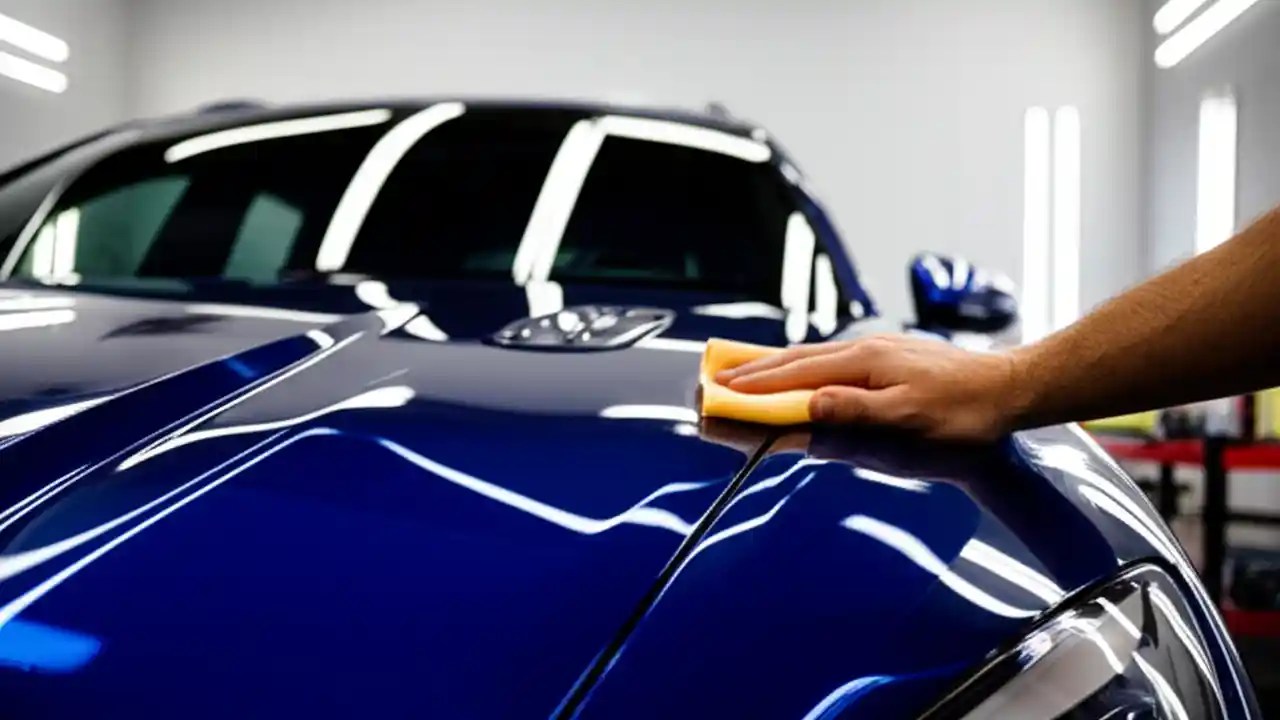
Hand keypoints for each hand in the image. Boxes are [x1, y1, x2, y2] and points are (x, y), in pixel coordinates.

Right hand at [715, 334, 1023, 440]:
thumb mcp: (909, 422)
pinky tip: (802, 374)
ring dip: (776, 367)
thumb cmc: (963, 415)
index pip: (796, 376)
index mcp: (864, 365)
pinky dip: (804, 367)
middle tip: (718, 382)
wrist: (1011, 391)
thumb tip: (807, 406)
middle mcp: (865, 351)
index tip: (720, 393)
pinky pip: (832, 360)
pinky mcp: (891, 358)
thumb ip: (855, 414)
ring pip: (814, 356)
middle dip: (755, 371)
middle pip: (797, 360)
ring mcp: (878, 352)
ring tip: (747, 374)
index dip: (756, 387)